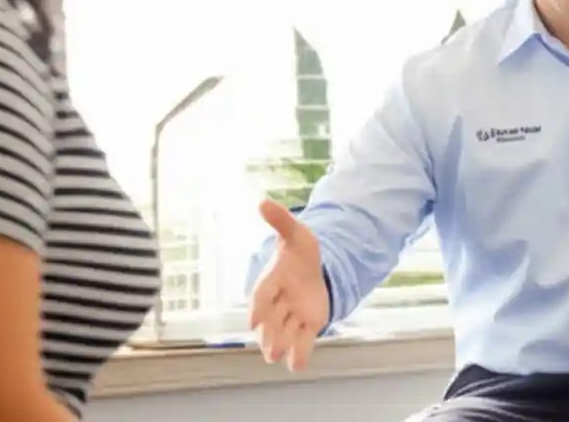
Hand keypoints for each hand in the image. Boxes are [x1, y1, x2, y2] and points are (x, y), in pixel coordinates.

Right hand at [248, 199, 329, 370]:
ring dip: (279, 345)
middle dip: (268, 333)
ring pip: (283, 335)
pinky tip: (296, 365)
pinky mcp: (307, 327)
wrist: (314, 271)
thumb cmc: (300, 253)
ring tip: (274, 356)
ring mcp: (292, 317)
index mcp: (271, 282)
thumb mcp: (296, 234)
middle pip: (270, 321)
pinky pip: (301, 344)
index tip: (254, 319)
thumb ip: (281, 221)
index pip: (261, 296)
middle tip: (265, 346)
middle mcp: (278, 304)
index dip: (258, 307)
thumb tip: (263, 202)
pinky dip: (298, 355)